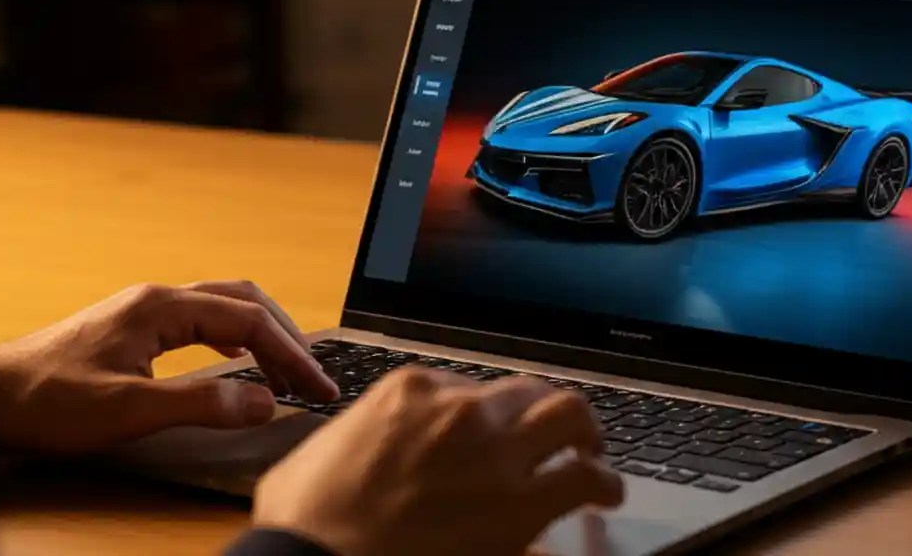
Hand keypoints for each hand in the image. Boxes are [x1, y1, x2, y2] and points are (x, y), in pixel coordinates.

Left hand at [0, 281, 338, 453]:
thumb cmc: (48, 400)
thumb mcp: (129, 409)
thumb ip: (202, 402)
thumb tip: (264, 400)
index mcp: (163, 307)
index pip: (251, 319)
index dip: (293, 355)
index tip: (319, 386)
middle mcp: (159, 298)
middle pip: (246, 300)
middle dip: (288, 338)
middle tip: (314, 377)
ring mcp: (146, 309)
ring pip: (226, 305)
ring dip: (264, 334)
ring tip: (288, 369)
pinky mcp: (135, 327)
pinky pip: (203, 318)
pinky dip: (236, 335)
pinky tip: (240, 357)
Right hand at [253, 367, 624, 555]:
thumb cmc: (305, 524)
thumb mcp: (321, 455)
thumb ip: (363, 437)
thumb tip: (374, 451)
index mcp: (409, 391)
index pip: (469, 387)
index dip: (487, 416)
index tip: (490, 436)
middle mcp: (460, 409)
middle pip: (527, 391)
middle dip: (545, 410)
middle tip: (557, 434)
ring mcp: (495, 452)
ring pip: (568, 414)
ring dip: (586, 434)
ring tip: (594, 454)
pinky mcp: (520, 503)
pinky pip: (586, 479)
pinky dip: (604, 483)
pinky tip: (606, 494)